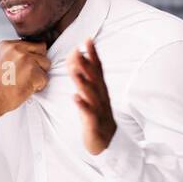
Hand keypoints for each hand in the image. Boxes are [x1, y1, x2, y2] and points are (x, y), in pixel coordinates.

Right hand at [0, 39, 48, 108]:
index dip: (32, 57)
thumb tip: (32, 53)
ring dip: (39, 74)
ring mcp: (26, 60)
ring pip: (46, 64)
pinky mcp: (33, 72)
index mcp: (7, 45)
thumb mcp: (1, 60)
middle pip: (42, 50)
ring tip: (25, 81)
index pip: (33, 44)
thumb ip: (15, 53)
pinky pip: (45, 78)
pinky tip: (26, 88)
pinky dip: (39, 86)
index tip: (24, 67)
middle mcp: (17, 49)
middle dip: (38, 63)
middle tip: (26, 74)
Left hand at [67, 38, 116, 154]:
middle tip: (77, 50)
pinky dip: (82, 105)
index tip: (87, 39)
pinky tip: (75, 98)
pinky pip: (88, 114)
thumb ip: (84, 78)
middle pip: (94, 78)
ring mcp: (98, 109)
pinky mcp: (93, 123)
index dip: (93, 54)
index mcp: (100, 89)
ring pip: (90, 94)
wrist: (108, 141)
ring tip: (75, 70)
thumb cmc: (97, 115)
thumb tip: (77, 58)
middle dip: (86, 64)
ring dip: (83, 82)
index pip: (97, 69)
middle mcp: (100, 97)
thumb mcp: (91, 95)